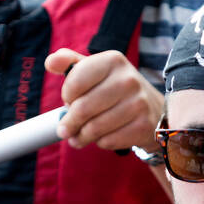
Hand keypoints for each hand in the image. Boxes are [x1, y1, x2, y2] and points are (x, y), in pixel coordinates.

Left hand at [45, 48, 164, 152]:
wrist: (153, 109)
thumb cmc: (115, 89)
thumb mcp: (96, 70)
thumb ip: (71, 63)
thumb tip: (50, 62)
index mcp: (113, 60)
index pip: (75, 82)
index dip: (66, 96)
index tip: (68, 102)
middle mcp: (128, 80)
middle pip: (83, 108)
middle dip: (69, 123)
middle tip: (64, 130)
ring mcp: (138, 104)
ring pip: (94, 128)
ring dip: (81, 136)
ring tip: (78, 137)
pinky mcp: (143, 126)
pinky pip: (108, 140)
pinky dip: (100, 143)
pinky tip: (100, 139)